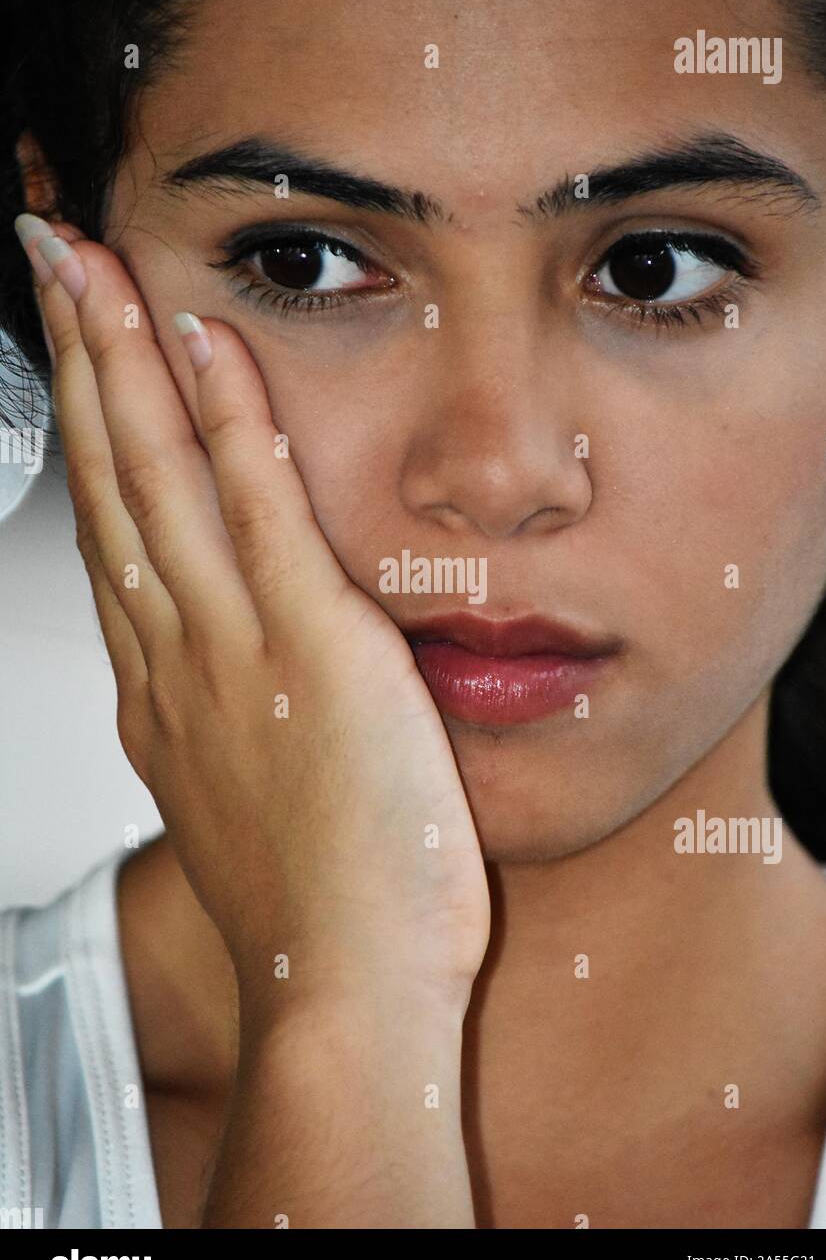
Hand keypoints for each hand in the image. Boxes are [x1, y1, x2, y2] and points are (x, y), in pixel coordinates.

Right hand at [22, 218, 490, 1018]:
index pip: (118, 536)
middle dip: (79, 366)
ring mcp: (232, 645)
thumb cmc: (317, 917)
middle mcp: (177, 656)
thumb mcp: (253, 803)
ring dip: (122, 360)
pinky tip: (202, 337)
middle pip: (111, 483)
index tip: (81, 369)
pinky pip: (256, 506)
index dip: (92, 440)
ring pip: (156, 477)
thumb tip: (247, 692)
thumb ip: (238, 725)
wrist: (339, 992)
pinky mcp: (309, 644)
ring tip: (91, 267)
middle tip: (51, 268)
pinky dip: (225, 416)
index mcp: (168, 692)